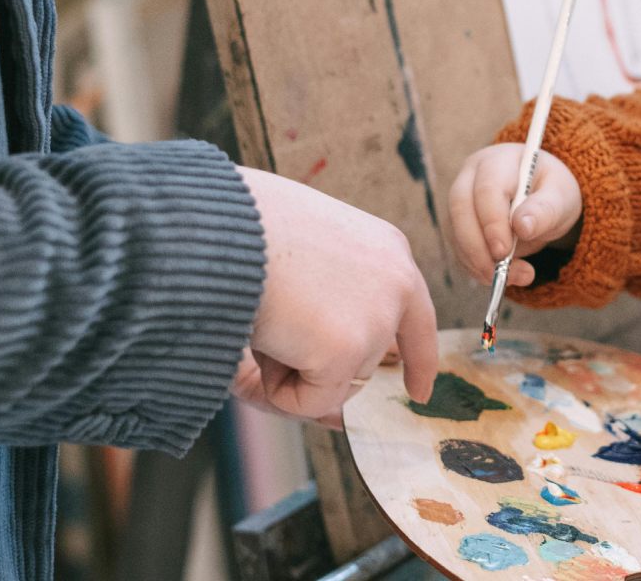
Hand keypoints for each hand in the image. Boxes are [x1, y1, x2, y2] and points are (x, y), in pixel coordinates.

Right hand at [233, 167, 438, 425]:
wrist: (222, 225)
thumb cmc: (247, 230)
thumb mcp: (302, 262)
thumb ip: (323, 316)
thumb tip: (335, 416)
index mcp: (388, 251)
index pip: (416, 319)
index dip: (417, 361)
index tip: (417, 392)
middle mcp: (396, 283)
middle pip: (367, 361)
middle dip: (322, 366)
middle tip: (274, 324)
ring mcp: (375, 319)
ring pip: (335, 383)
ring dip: (291, 368)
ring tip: (265, 316)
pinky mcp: (345, 350)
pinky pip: (309, 402)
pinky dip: (278, 391)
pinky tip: (260, 344)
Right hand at [447, 144, 581, 286]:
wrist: (544, 200)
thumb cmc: (552, 193)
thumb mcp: (560, 198)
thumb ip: (544, 210)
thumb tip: (522, 227)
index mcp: (499, 161)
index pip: (487, 188)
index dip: (492, 222)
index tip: (504, 252)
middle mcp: (472, 176)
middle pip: (461, 209)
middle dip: (477, 245)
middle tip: (499, 272)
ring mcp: (461, 200)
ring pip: (456, 232)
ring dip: (477, 261)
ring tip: (508, 279)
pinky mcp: (458, 225)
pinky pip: (459, 248)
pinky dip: (475, 267)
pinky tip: (498, 277)